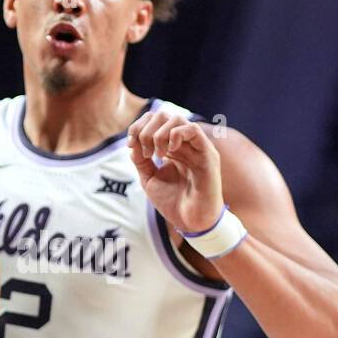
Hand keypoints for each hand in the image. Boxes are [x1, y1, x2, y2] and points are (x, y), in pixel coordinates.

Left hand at [127, 113, 224, 233]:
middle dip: (146, 129)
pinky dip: (176, 135)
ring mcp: (196, 147)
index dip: (138, 126)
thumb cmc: (173, 203)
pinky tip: (169, 152)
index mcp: (171, 147)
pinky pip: (193, 130)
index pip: (154, 120)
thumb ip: (141, 161)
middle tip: (145, 153)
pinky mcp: (207, 154)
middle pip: (163, 115)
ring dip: (159, 134)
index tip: (131, 144)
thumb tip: (132, 144)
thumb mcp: (150, 180)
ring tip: (157, 155)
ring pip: (177, 119)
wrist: (191, 223)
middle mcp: (184, 144)